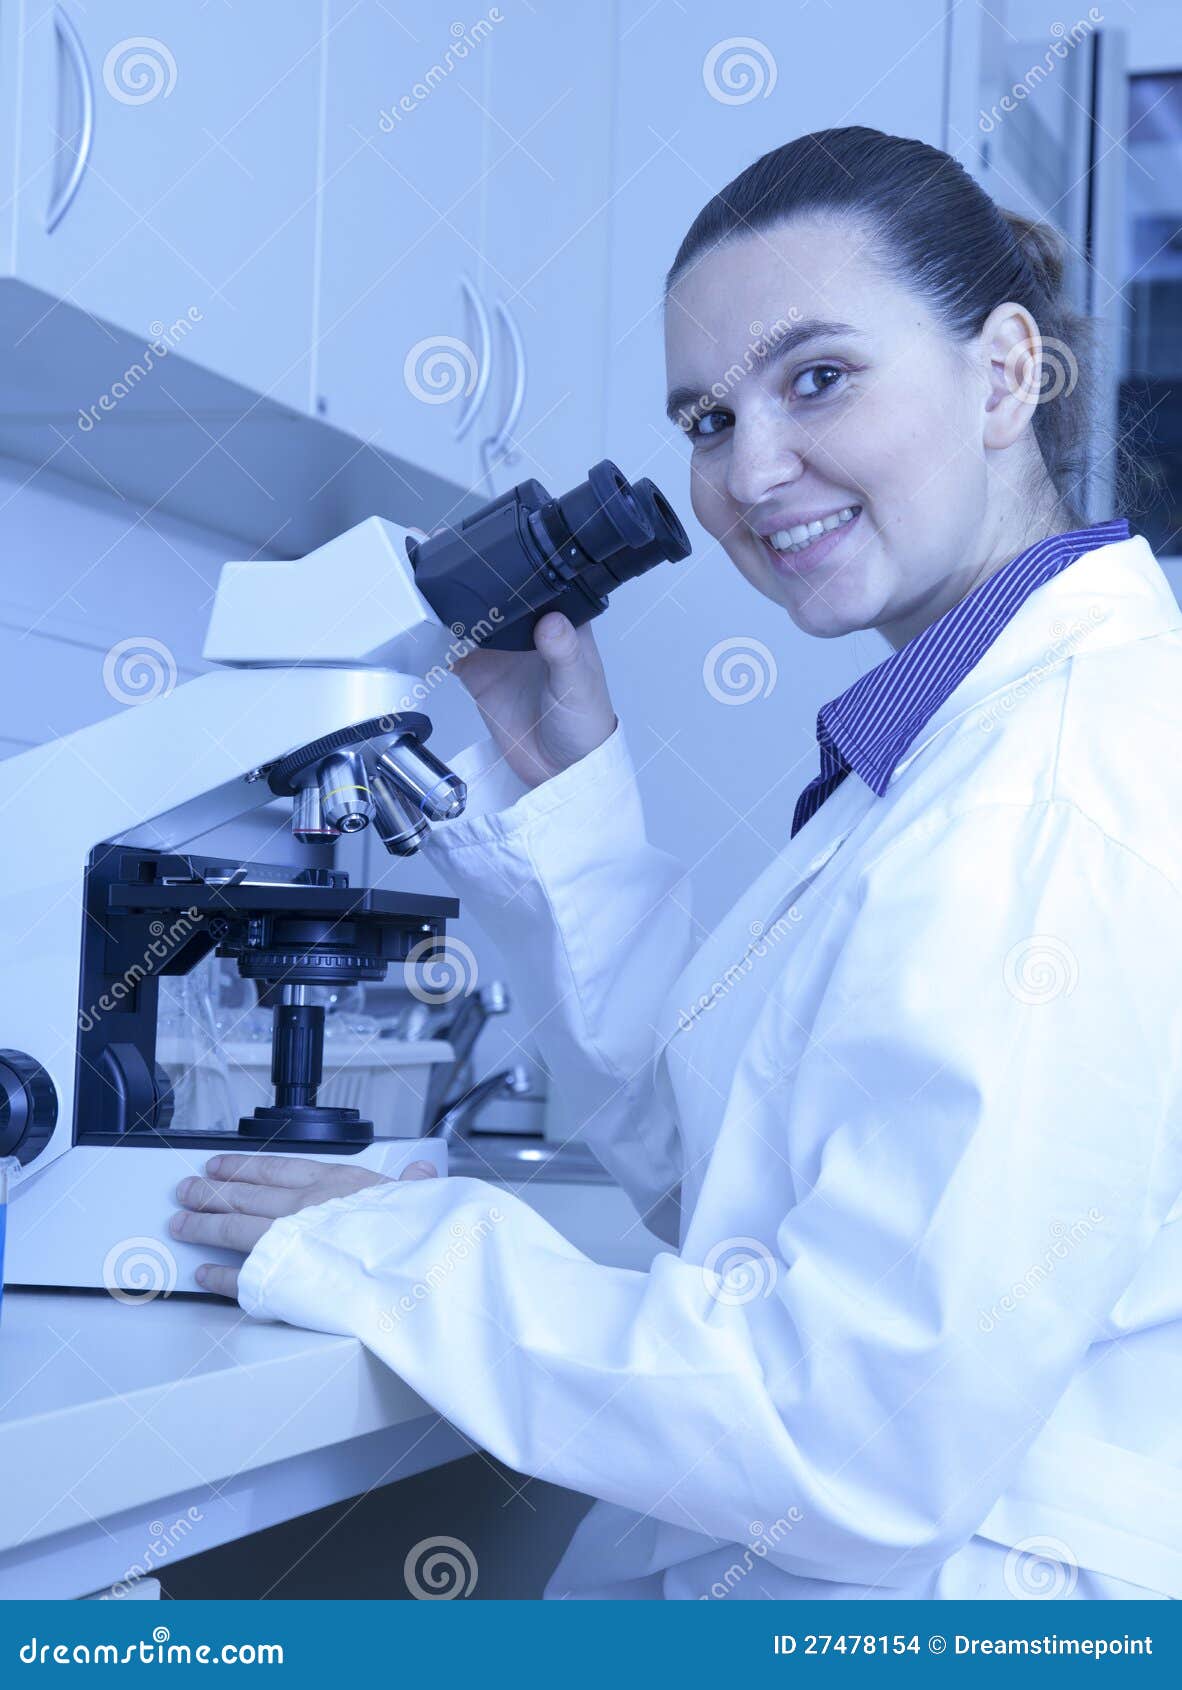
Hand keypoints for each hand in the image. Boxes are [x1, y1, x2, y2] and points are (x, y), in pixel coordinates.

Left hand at [169, 1151, 437, 1299]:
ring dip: (203, 1225)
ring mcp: (289, 1240)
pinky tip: (202, 1274)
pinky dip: (218, 1275)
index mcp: (334, 1183)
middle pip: (245, 1195)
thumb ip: (411, 1184)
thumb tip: (421, 1170)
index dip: (245, 1166)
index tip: (221, 1164)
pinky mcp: (282, 1276)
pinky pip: (239, 1275)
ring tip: (180, 1222)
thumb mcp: (418, 1197)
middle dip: (212, 1192)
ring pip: (233, 1228)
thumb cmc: (414, 1232)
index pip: (278, 1169)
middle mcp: (304, 1206)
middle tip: (187, 1190)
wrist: (409, 1263)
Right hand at [408, 524, 617, 786]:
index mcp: (559, 619)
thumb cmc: (586, 725)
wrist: (561, 772)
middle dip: (469, 570)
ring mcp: (500, 649)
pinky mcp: (478, 673)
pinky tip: (419, 621)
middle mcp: (527, 628)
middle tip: (440, 548)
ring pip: (468, 613)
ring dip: (446, 597)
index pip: (537, 577)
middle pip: (495, 589)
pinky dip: (433, 635)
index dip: (515, 558)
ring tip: (421, 575)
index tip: (491, 541)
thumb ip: (565, 653)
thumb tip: (553, 622)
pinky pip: (450, 647)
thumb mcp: (579, 686)